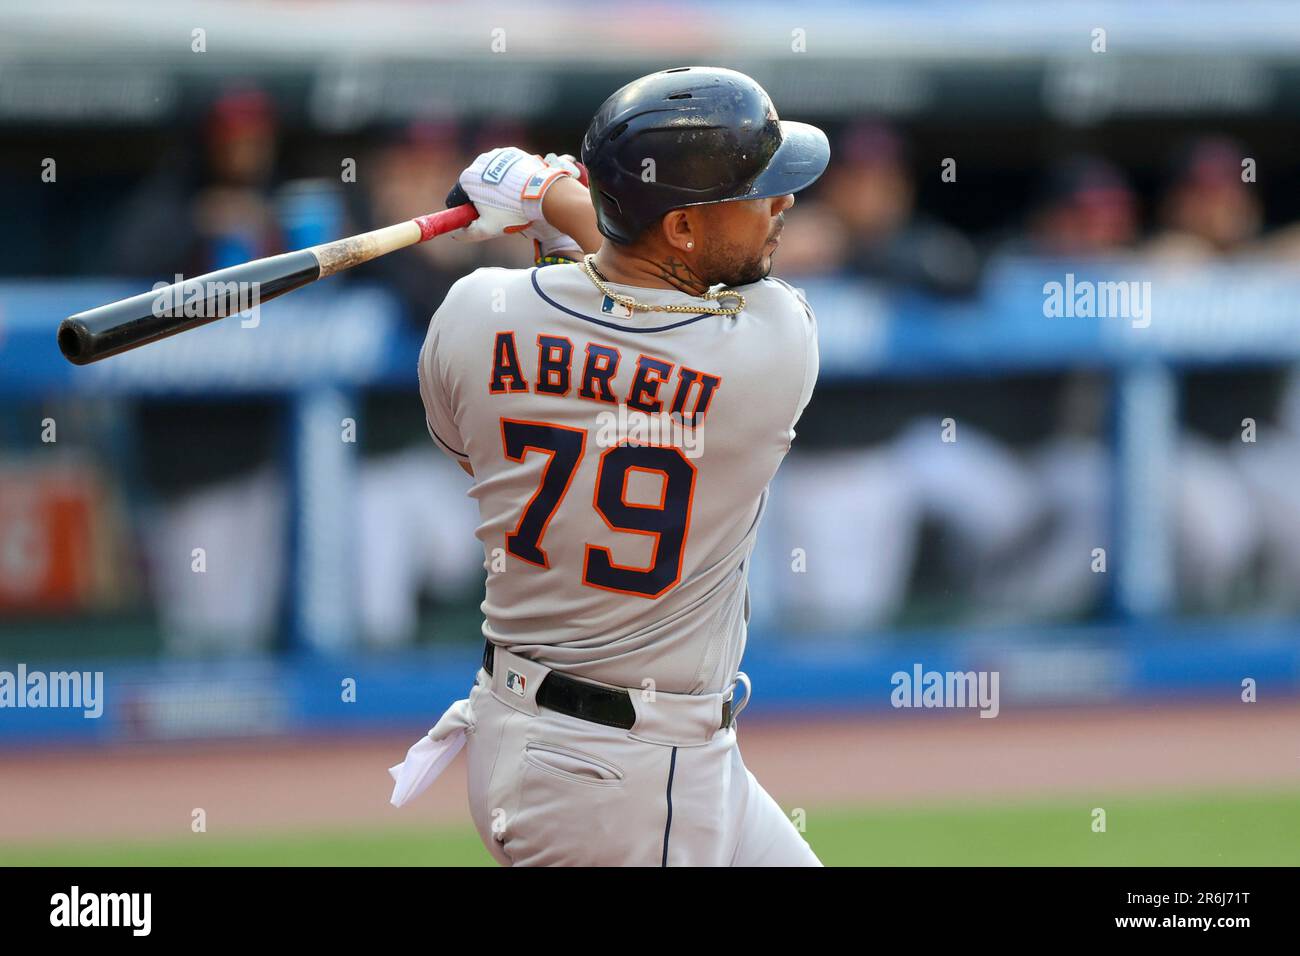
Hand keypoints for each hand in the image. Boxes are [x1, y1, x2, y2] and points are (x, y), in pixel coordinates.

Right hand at [445, 147, 576, 244]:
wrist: (541, 193)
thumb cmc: (512, 211)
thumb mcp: (487, 228)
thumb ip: (467, 233)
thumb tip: (456, 234)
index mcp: (467, 179)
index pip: (458, 197)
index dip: (466, 211)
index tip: (479, 218)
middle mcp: (478, 162)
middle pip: (474, 185)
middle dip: (482, 198)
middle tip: (499, 211)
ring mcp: (496, 155)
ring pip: (491, 176)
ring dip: (496, 187)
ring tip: (512, 199)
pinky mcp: (511, 153)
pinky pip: (506, 167)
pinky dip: (509, 177)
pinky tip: (519, 188)